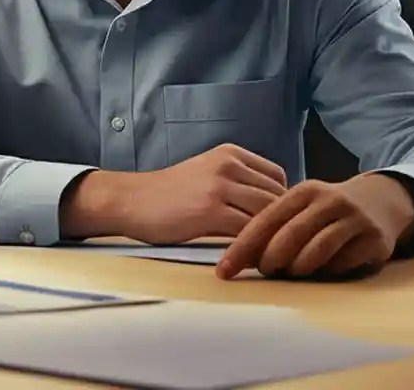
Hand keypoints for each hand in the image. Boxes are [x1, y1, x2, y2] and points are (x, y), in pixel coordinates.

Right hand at [61, 144, 287, 243]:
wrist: (131, 200)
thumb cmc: (168, 194)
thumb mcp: (207, 174)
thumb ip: (237, 183)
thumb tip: (274, 208)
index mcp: (231, 154)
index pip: (278, 177)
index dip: (282, 202)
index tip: (276, 223)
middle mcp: (229, 165)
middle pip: (277, 196)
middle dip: (282, 223)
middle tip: (281, 246)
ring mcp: (220, 186)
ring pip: (267, 213)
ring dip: (273, 237)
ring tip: (272, 256)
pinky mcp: (210, 211)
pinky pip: (247, 230)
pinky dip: (255, 247)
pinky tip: (252, 259)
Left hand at [217, 174, 413, 280]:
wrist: (382, 200)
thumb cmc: (327, 210)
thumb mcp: (302, 206)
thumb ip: (275, 226)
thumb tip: (237, 257)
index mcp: (304, 191)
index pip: (266, 219)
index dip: (243, 246)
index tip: (224, 270)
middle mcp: (330, 201)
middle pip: (290, 235)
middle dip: (269, 259)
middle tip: (263, 271)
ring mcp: (354, 220)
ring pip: (317, 250)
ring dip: (297, 268)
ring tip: (290, 272)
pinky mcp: (374, 240)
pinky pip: (342, 263)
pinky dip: (326, 271)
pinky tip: (320, 273)